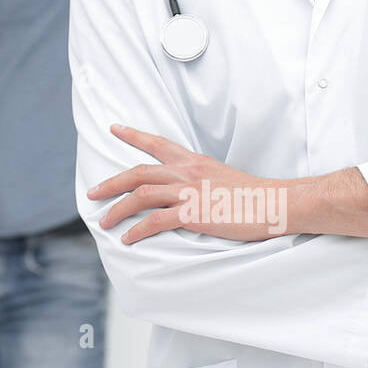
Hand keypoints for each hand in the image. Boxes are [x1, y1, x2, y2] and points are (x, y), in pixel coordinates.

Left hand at [87, 126, 286, 242]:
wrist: (275, 203)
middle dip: (111, 182)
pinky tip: (129, 239)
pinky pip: (157, 221)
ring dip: (118, 209)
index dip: (133, 135)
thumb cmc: (252, 195)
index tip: (114, 128)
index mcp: (194, 162)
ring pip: (141, 195)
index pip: (158, 143)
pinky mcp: (194, 214)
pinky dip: (138, 230)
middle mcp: (187, 172)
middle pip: (138, 172)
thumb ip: (199, 179)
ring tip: (104, 221)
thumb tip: (184, 189)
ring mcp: (189, 192)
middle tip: (92, 192)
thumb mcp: (221, 176)